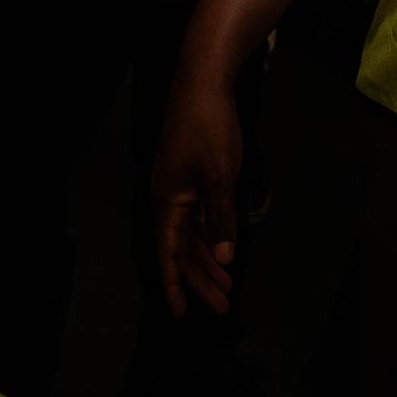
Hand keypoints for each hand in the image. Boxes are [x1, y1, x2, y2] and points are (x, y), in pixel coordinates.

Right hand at [152, 67, 247, 315]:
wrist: (203, 82)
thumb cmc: (209, 125)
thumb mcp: (220, 173)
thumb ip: (221, 218)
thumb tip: (224, 259)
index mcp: (168, 201)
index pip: (168, 253)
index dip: (175, 285)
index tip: (182, 314)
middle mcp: (168, 200)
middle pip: (181, 250)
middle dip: (200, 280)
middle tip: (224, 307)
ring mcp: (180, 189)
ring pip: (191, 237)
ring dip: (208, 262)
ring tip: (228, 287)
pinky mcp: (191, 179)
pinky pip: (198, 219)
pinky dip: (211, 238)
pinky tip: (224, 253)